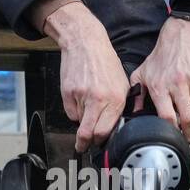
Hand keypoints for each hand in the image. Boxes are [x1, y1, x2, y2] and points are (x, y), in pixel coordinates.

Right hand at [43, 2, 128, 152]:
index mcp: (115, 99)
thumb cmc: (105, 62)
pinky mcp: (67, 92)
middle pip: (88, 132)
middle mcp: (98, 99)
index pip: (105, 131)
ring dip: (82, 120)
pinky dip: (74, 109)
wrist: (85, 43)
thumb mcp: (122, 83)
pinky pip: (69, 111)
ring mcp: (81, 96)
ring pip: (78, 121)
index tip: (97, 144)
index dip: (100, 141)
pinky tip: (79, 97)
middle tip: (83, 146)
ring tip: (87, 104)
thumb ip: (119, 106)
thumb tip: (114, 126)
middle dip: (84, 143)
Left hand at [128, 17, 189, 142]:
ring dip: (188, 112)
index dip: (170, 130)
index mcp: (160, 86)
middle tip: (186, 138)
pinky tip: (186, 91)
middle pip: (188, 119)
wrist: (182, 37)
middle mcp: (177, 85)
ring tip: (180, 102)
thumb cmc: (160, 57)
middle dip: (188, 133)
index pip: (166, 116)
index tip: (170, 136)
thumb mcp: (142, 73)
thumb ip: (137, 95)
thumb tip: (135, 114)